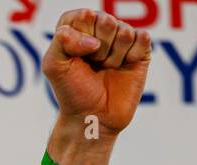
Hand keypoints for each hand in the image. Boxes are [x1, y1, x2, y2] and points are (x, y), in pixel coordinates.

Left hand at [43, 8, 151, 134]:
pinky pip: (142, 38)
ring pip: (125, 31)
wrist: (92, 117)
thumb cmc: (71, 91)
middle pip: (106, 21)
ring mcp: (122, 39)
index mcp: (78, 28)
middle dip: (98, 48)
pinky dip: (131, 55)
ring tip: (107, 68)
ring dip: (113, 56)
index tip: (78, 56)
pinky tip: (123, 67)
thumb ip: (62, 41)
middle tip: (93, 64)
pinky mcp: (141, 50)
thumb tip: (91, 34)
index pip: (83, 15)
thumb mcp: (53, 66)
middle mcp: (101, 30)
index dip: (81, 37)